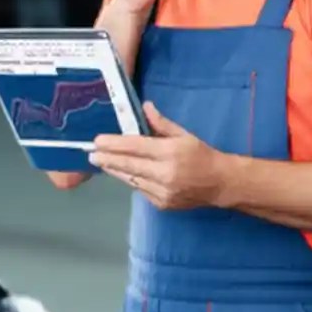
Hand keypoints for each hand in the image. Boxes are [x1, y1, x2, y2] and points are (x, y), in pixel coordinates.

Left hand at [89, 102, 232, 209]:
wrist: (221, 184)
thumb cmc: (202, 155)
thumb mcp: (184, 135)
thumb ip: (161, 123)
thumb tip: (145, 107)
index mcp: (170, 152)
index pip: (135, 146)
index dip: (114, 144)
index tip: (98, 140)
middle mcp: (165, 173)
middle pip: (128, 165)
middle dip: (107, 159)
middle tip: (91, 153)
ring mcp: (162, 191)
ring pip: (130, 179)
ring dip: (115, 170)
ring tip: (101, 162)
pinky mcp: (161, 204)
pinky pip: (139, 189)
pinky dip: (130, 180)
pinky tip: (123, 173)